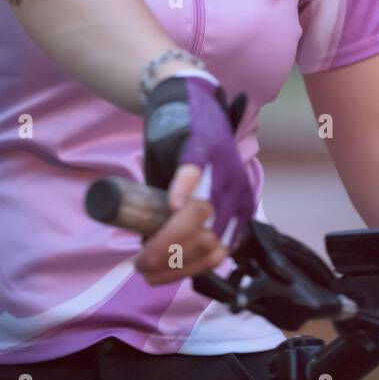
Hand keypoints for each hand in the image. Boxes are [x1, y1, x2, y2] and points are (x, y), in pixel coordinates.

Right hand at [140, 74, 254, 283]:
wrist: (183, 100)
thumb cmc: (183, 153)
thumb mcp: (193, 196)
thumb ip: (183, 222)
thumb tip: (158, 258)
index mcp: (236, 208)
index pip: (217, 253)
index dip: (184, 271)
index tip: (155, 279)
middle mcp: (234, 191)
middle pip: (207, 239)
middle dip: (172, 261)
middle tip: (142, 268)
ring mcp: (219, 168)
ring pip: (198, 214)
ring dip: (170, 239)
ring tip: (143, 253)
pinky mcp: (201, 145)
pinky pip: (194, 172)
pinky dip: (182, 190)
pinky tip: (170, 205)